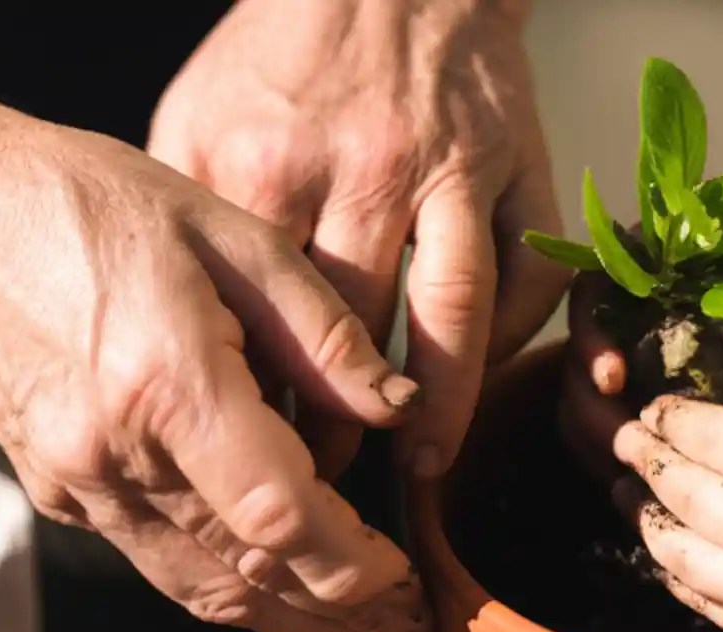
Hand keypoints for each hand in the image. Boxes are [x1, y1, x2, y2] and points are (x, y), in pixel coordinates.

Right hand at [0, 78, 429, 631]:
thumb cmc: (98, 207)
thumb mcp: (235, 236)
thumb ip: (323, 332)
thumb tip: (396, 406)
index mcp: (168, 384)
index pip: (278, 517)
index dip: (353, 564)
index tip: (407, 575)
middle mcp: (117, 455)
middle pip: (249, 574)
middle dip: (341, 609)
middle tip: (409, 617)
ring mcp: (80, 484)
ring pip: (203, 588)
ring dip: (290, 616)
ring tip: (362, 618)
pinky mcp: (62, 491)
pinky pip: (161, 561)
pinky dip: (230, 584)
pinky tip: (282, 577)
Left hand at [148, 0, 567, 480]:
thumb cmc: (284, 51)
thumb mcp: (199, 117)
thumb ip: (193, 224)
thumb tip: (194, 333)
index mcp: (270, 168)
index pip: (264, 324)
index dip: (268, 408)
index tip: (267, 463)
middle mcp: (364, 173)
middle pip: (356, 335)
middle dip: (346, 428)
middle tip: (339, 490)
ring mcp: (451, 171)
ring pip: (456, 319)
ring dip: (444, 408)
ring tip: (425, 466)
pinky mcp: (519, 165)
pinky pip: (528, 276)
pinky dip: (512, 338)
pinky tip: (484, 374)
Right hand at [558, 154, 722, 470]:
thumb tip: (706, 248)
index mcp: (663, 243)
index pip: (597, 287)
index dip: (591, 334)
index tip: (614, 379)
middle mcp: (652, 285)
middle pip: (590, 345)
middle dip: (591, 398)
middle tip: (624, 443)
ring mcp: (669, 326)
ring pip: (606, 383)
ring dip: (604, 427)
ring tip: (626, 470)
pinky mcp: (693, 362)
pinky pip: (646, 404)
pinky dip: (640, 441)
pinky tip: (654, 477)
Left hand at [607, 395, 722, 631]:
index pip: (713, 436)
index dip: (675, 418)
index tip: (656, 407)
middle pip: (685, 493)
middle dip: (645, 461)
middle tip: (623, 440)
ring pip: (682, 557)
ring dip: (647, 521)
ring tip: (629, 496)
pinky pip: (710, 605)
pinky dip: (679, 576)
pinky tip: (669, 554)